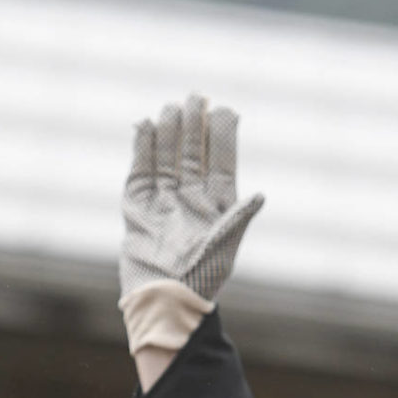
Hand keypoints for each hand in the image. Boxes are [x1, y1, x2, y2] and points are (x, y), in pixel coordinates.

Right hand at [120, 94, 264, 303]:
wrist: (163, 301)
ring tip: (171, 107)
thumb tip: (260, 196)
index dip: (222, 137)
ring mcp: (163, 202)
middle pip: (193, 154)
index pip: (222, 163)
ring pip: (166, 159)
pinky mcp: (137, 209)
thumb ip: (238, 220)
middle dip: (194, 126)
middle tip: (196, 96)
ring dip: (169, 133)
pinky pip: (140, 172)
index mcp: (217, 206)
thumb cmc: (200, 280)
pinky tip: (144, 126)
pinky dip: (142, 149)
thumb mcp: (224, 249)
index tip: (225, 110)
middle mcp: (191, 200)